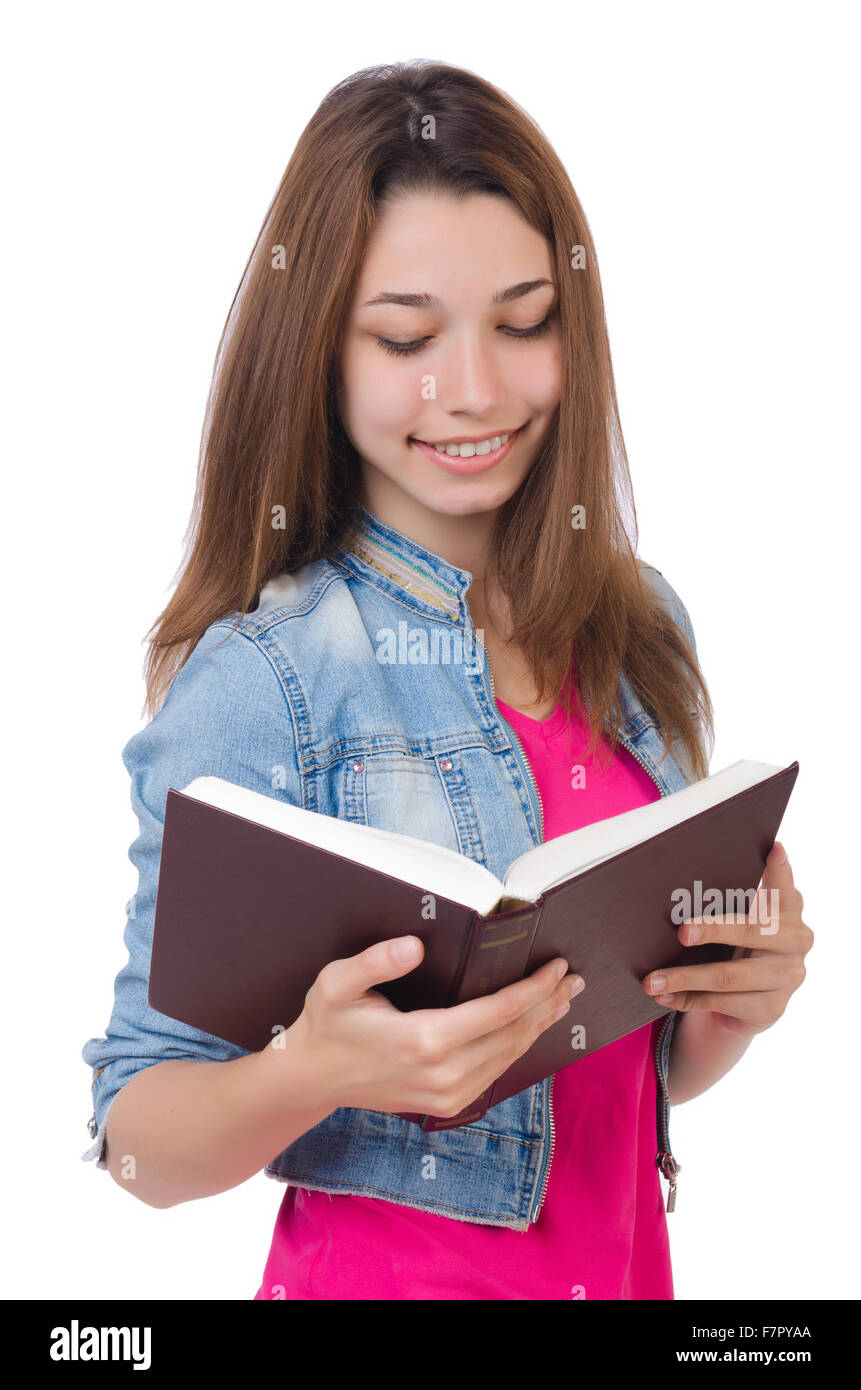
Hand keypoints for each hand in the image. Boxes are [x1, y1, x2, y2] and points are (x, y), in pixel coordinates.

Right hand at [285, 935, 584, 1116]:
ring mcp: (448, 1094)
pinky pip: (495, 1073)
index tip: (557, 966)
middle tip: (573, 979)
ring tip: (561, 1000)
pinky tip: (529, 1029)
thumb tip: (414, 945)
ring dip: (539, 1026)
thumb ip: (376, 961)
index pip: (500, 1011)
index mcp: (425, 1040)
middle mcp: (444, 1073)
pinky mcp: (446, 1103)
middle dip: (547, 1003)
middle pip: (514, 1033)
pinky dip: (518, 1047)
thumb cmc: (327, 1024)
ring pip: (510, 1056)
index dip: (534, 987)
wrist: (313, 1078)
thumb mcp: (338, 983)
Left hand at [641, 842, 812, 1035]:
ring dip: (684, 977)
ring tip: (652, 980)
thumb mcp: (740, 920)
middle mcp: (796, 941)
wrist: (750, 1001)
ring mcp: (787, 977)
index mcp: (788, 911)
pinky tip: (665, 997)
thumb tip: (688, 879)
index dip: (779, 869)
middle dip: (712, 930)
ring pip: (729, 976)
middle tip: (682, 932)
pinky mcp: (772, 1008)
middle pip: (750, 931)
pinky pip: (723, 1002)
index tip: (773, 848)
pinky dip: (689, 999)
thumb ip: (732, 899)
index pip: (784, 887)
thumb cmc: (738, 946)